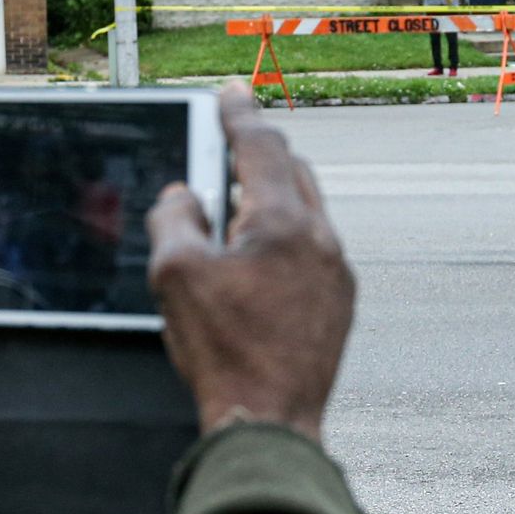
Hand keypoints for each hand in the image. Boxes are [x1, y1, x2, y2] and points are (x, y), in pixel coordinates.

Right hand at [147, 82, 353, 437]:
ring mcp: (338, 271)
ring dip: (272, 197)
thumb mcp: (174, 276)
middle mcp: (321, 239)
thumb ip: (174, 219)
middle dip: (258, 153)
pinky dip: (286, 236)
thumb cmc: (225, 353)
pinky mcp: (341, 300)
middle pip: (291, 171)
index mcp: (282, 223)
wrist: (270, 420)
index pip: (261, 146)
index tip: (229, 93)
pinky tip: (258, 260)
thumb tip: (184, 196)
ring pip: (307, 210)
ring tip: (235, 208)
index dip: (239, 113)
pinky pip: (315, 248)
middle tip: (227, 147)